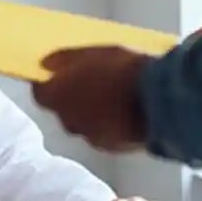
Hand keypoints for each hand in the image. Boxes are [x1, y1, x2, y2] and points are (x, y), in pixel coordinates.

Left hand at [30, 46, 151, 151]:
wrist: (160, 101)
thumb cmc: (122, 70)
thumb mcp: (92, 52)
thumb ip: (65, 60)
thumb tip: (46, 65)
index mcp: (58, 97)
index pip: (40, 94)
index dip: (49, 84)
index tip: (59, 74)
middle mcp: (69, 121)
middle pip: (63, 110)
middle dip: (73, 98)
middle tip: (92, 82)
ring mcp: (91, 138)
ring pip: (85, 123)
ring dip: (93, 113)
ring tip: (114, 96)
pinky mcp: (113, 148)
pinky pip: (105, 134)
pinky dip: (110, 124)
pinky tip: (126, 112)